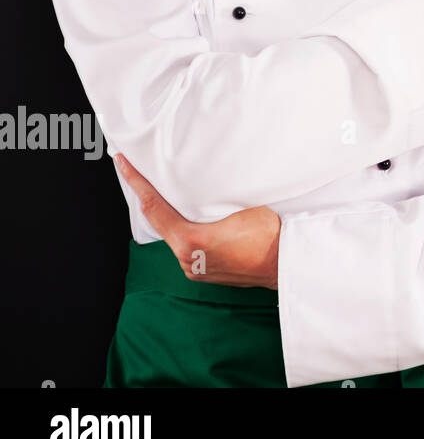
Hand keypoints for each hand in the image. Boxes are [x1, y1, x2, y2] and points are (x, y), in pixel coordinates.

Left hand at [115, 154, 280, 289]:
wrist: (286, 263)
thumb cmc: (268, 234)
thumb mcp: (240, 204)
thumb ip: (211, 197)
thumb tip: (202, 180)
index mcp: (189, 240)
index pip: (154, 206)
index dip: (136, 183)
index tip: (122, 164)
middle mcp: (185, 258)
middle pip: (162, 221)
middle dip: (154, 197)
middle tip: (143, 174)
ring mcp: (194, 269)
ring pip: (176, 235)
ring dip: (175, 216)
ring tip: (178, 196)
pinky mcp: (204, 273)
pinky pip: (189, 247)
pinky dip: (189, 231)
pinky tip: (199, 221)